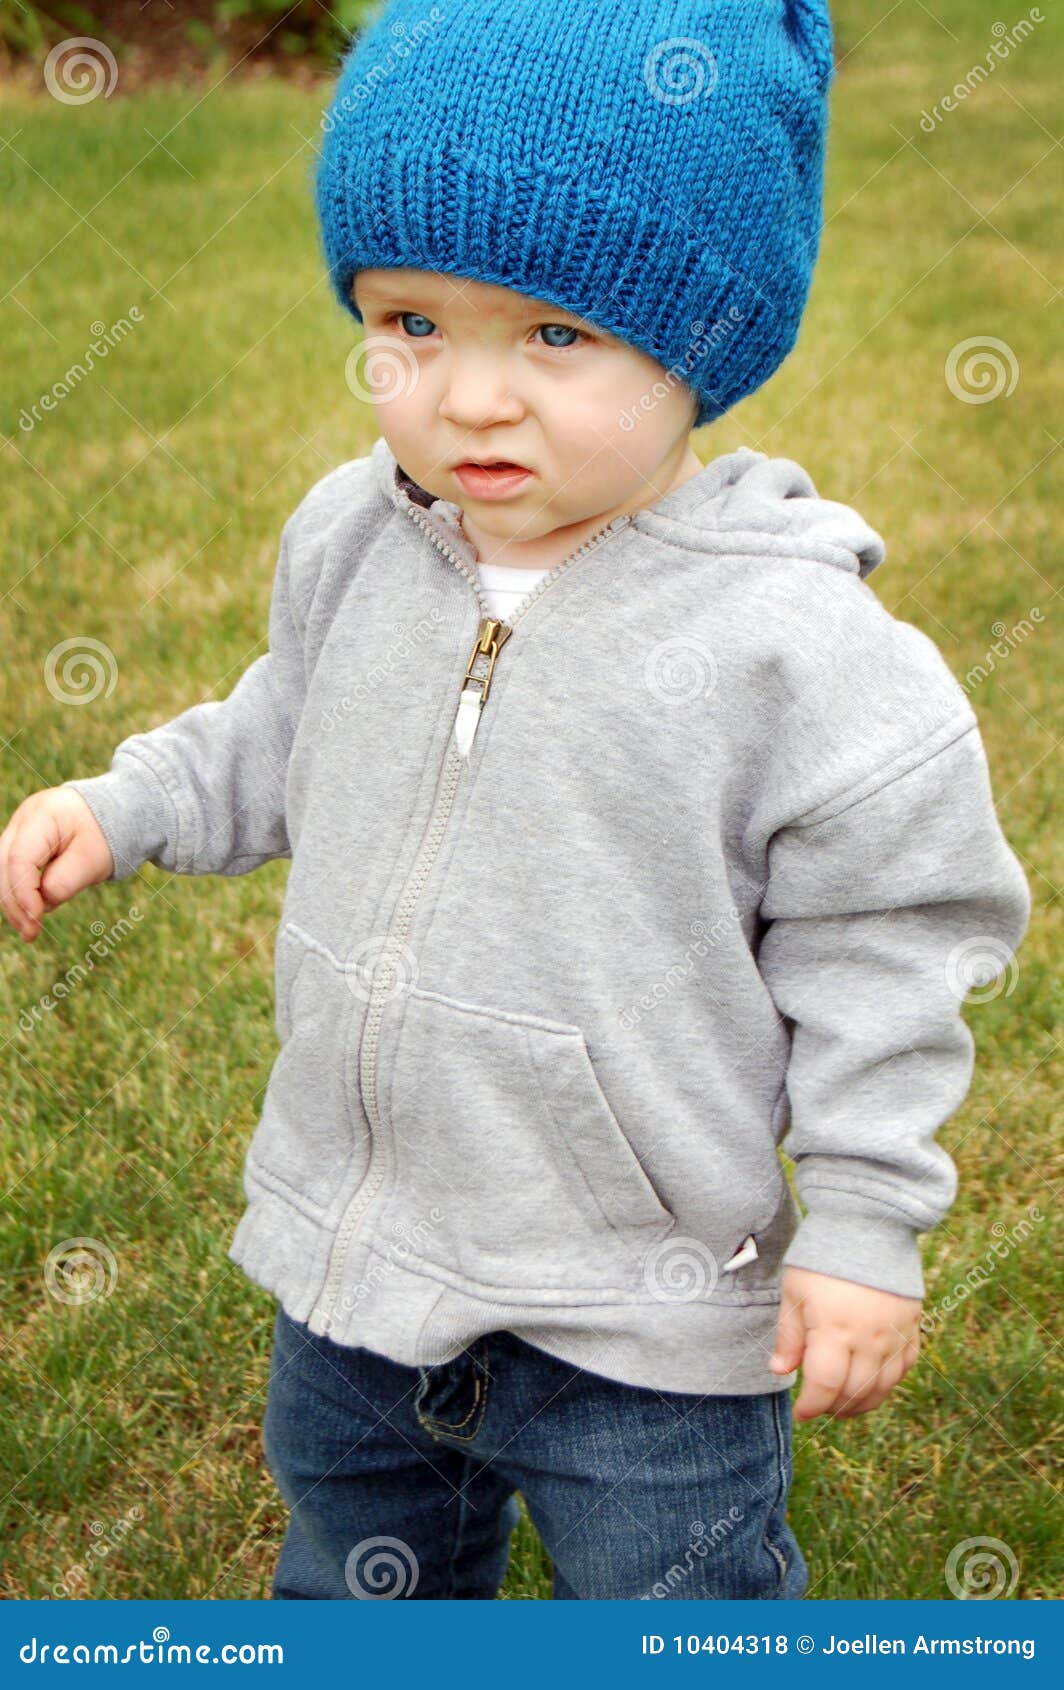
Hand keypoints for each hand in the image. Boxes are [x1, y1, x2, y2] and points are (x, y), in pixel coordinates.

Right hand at [0, 788, 113, 941]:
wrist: (111, 814)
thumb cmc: (105, 835)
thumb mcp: (94, 859)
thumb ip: (67, 880)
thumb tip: (43, 902)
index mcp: (42, 815)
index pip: (20, 858)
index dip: (24, 892)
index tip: (36, 918)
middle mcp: (22, 820)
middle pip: (3, 865)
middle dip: (14, 903)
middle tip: (31, 933)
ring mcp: (18, 830)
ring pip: (2, 870)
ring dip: (13, 902)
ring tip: (30, 930)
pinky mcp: (20, 844)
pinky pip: (11, 871)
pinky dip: (19, 893)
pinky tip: (29, 916)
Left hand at [768, 1264, 920, 1420]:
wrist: (868, 1222)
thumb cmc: (823, 1256)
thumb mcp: (793, 1292)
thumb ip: (789, 1337)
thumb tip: (780, 1372)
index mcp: (835, 1329)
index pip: (825, 1387)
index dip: (811, 1407)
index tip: (800, 1412)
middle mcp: (870, 1338)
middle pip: (854, 1394)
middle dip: (832, 1408)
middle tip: (818, 1405)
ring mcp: (895, 1334)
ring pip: (883, 1388)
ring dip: (860, 1403)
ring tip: (841, 1403)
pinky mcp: (912, 1326)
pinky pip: (904, 1369)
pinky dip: (886, 1384)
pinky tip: (870, 1383)